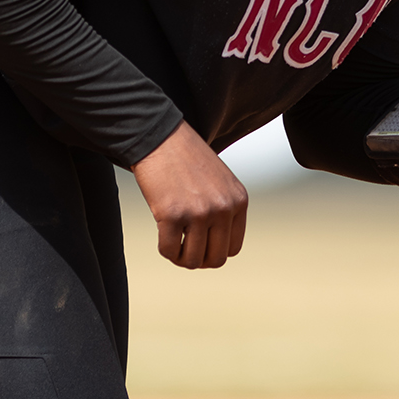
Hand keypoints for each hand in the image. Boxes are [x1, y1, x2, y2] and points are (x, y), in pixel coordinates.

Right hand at [131, 121, 247, 268]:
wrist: (160, 137)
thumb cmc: (186, 159)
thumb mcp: (220, 182)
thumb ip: (224, 210)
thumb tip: (213, 250)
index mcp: (239, 201)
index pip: (233, 248)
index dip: (214, 252)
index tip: (200, 244)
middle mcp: (222, 208)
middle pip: (215, 259)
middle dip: (198, 259)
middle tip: (184, 249)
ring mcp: (198, 212)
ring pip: (192, 260)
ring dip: (180, 258)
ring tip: (173, 243)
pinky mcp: (171, 214)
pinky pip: (169, 251)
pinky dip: (165, 250)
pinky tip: (162, 236)